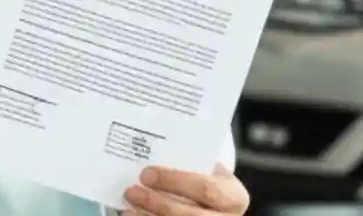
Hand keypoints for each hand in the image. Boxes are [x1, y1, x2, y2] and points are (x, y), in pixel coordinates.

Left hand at [122, 163, 248, 215]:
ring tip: (128, 208)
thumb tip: (149, 154)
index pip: (207, 189)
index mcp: (234, 197)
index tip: (146, 174)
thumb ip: (187, 164)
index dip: (175, 181)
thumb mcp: (206, 170)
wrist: (214, 203)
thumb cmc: (205, 180)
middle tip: (132, 191)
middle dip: (157, 203)